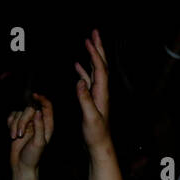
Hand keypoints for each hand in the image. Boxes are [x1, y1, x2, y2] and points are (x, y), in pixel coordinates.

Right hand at [8, 94, 52, 172]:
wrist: (22, 165)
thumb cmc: (33, 157)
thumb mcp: (39, 142)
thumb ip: (39, 126)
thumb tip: (38, 112)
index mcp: (47, 125)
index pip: (47, 106)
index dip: (42, 99)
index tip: (34, 96)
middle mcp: (38, 122)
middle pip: (30, 108)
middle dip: (23, 120)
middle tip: (21, 134)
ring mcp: (27, 123)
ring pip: (19, 112)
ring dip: (15, 125)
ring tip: (16, 137)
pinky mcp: (17, 125)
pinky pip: (12, 116)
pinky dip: (10, 124)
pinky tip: (13, 134)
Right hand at [75, 30, 109, 148]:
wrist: (99, 145)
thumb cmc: (96, 134)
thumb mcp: (90, 118)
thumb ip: (85, 100)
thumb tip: (80, 82)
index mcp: (102, 93)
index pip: (100, 69)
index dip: (95, 54)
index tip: (89, 41)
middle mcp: (101, 91)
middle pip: (101, 65)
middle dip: (98, 48)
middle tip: (94, 32)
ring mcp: (97, 95)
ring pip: (95, 70)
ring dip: (92, 56)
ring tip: (88, 42)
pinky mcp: (92, 99)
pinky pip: (88, 80)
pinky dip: (83, 70)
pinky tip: (77, 65)